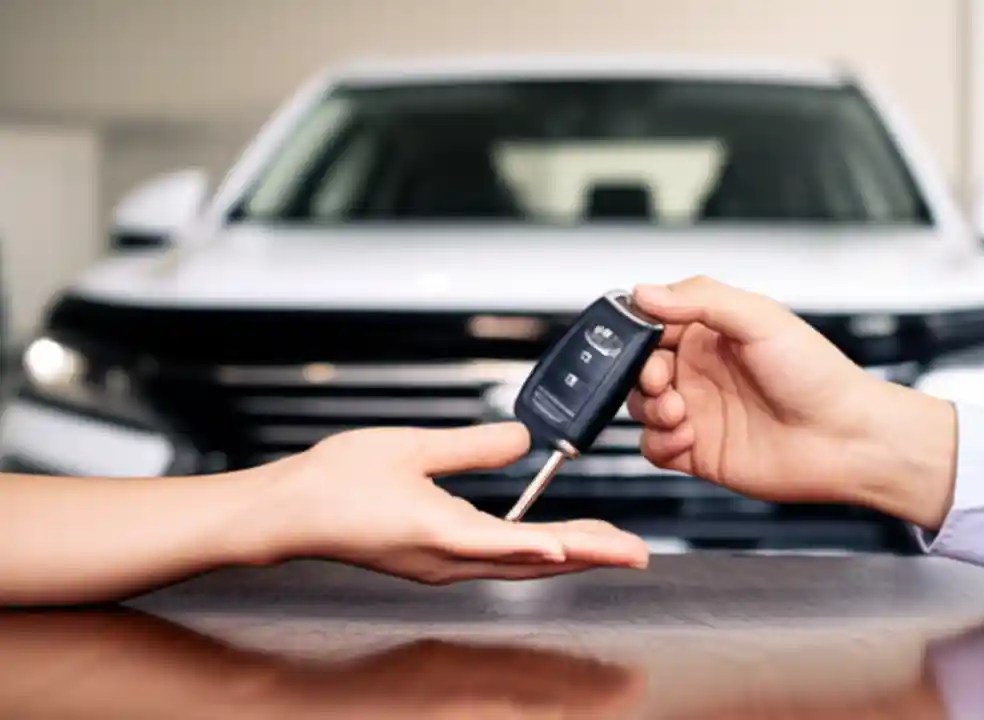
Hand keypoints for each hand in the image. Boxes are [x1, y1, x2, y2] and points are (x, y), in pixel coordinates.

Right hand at [255, 423, 648, 583]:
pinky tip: (548, 543)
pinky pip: (495, 560)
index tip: (613, 549)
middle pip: (534, 563)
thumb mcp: (410, 448)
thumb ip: (473, 446)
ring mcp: (440, 566)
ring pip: (519, 566)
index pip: (525, 544)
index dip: (573, 546)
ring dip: (566, 557)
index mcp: (444, 535)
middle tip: (636, 555)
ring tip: (608, 548)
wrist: (285, 513)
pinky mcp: (431, 560)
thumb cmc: (333, 482)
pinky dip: (531, 553)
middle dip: (589, 556)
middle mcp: (448, 562)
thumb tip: (523, 442)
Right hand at [627, 276, 956, 528]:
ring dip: (649, 409)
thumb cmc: (818, 376)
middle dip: (641, 375)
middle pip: (638, 369)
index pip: (653, 326)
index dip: (639, 334)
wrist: (846, 438)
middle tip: (663, 381)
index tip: (641, 341)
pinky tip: (686, 437)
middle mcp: (702, 372)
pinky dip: (659, 443)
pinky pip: (654, 448)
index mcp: (712, 333)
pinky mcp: (698, 453)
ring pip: (641, 408)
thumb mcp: (760, 318)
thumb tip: (645, 292)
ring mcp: (699, 413)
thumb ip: (699, 298)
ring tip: (679, 411)